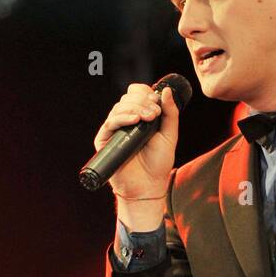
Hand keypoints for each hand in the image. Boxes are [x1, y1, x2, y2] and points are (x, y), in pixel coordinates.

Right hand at [95, 83, 178, 199]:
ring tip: (148, 118)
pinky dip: (122, 118)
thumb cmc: (158, 163)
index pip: (136, 93)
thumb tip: (167, 90)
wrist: (148, 186)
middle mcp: (125, 121)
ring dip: (135, 108)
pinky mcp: (105, 140)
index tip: (157, 101)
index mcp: (139, 116)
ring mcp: (114, 130)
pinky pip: (110, 123)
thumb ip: (170, 113)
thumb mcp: (170, 135)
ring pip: (119, 108)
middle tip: (155, 114)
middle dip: (143, 102)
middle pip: (128, 98)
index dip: (145, 93)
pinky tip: (135, 120)